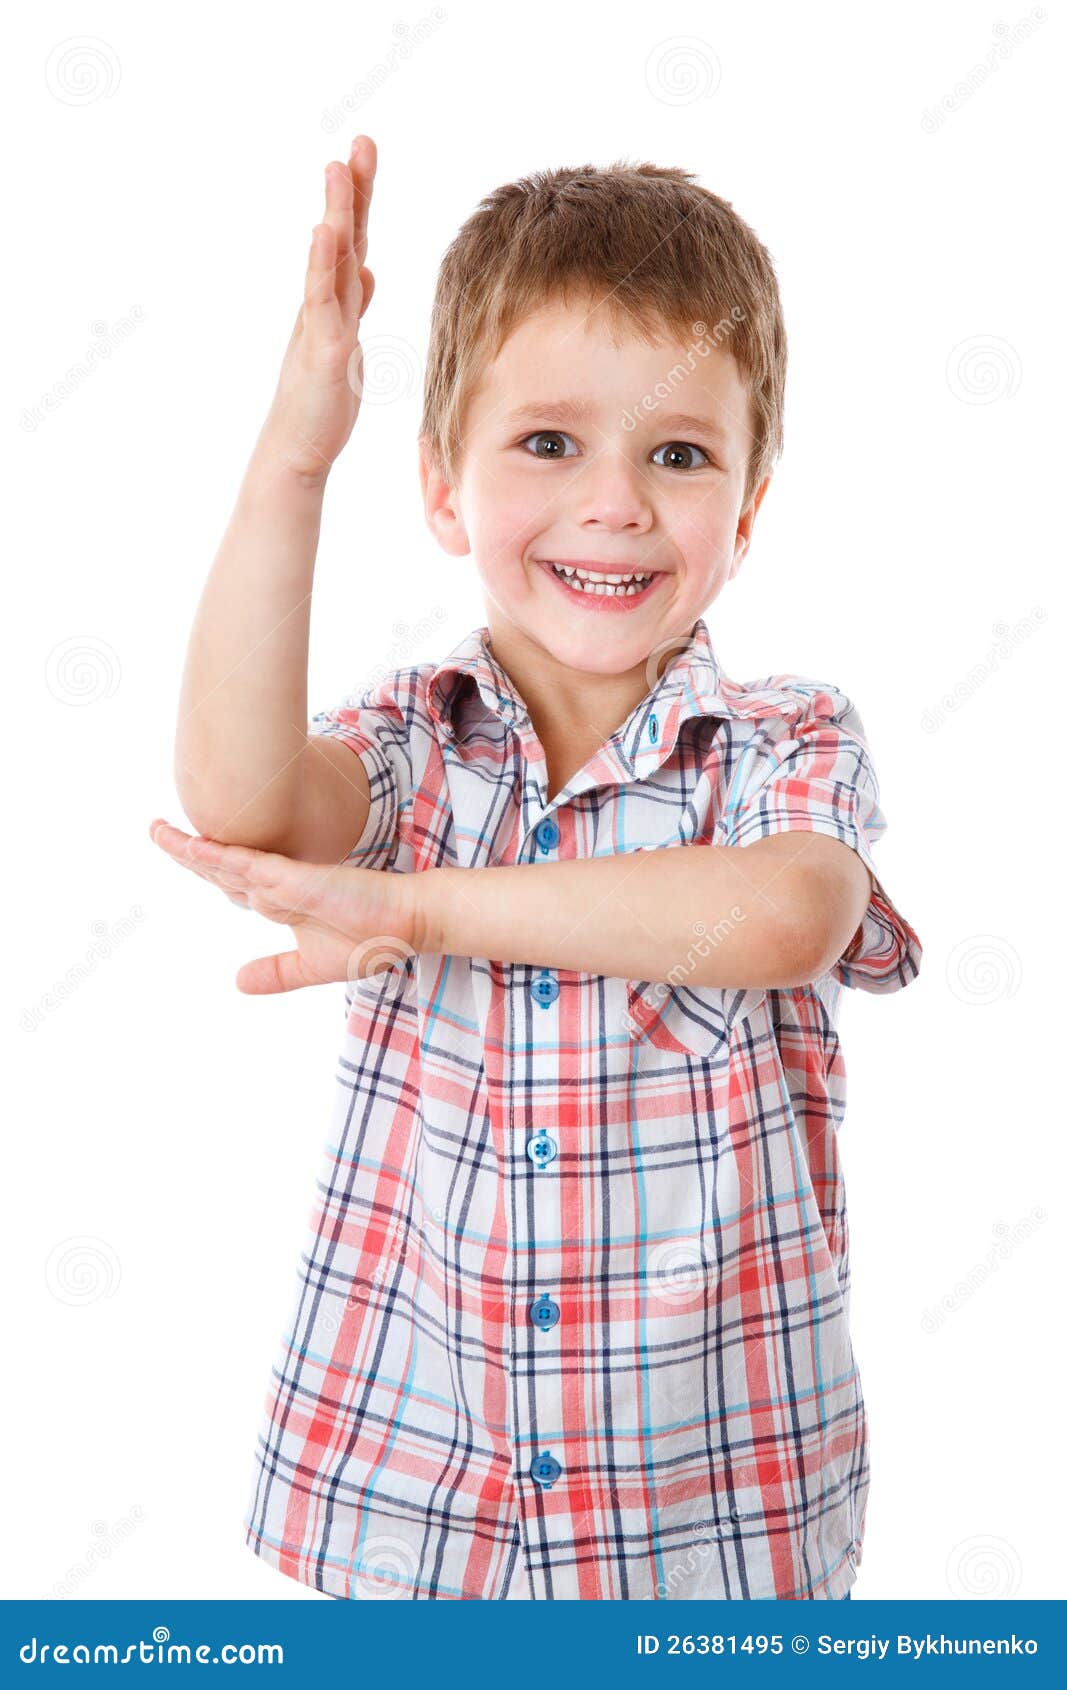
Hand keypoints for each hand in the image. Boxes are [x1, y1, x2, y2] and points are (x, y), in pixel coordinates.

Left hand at [148, 817, 417, 995]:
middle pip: (220, 864)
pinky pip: (252, 865)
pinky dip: (222, 857)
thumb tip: (236, 983)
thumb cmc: (369, 940)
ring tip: (159, 831)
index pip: (228, 879)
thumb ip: (274, 973)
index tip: (174, 848)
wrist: (408, 925)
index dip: (200, 865)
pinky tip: (196, 847)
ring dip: (191, 848)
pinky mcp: (298, 879)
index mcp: (278, 899)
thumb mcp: (310, 966)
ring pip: (228, 861)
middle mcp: (277, 884)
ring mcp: (285, 879)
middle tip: (154, 829)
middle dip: (184, 849)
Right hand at [258, 134, 377, 484]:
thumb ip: (351, 305)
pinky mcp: (321, 350)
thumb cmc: (320, 403)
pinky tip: (324, 232)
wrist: (297, 451)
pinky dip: (321, 265)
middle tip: (361, 141)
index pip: (352, 242)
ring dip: (336, 214)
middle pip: (342, 238)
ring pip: (329, 260)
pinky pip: (321, 301)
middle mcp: (325, 306)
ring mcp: (320, 325)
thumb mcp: (345, 346)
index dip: (359, 201)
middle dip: (352, 190)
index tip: (364, 156)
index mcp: (336, 304)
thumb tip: (366, 270)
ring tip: (337, 169)